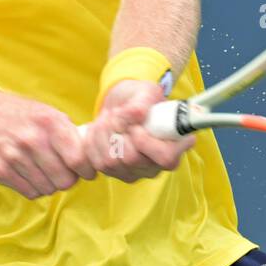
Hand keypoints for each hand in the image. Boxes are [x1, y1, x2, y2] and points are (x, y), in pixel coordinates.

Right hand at [0, 90, 96, 198]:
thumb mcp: (49, 114)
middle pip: (65, 180)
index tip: (86, 171)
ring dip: (50, 184)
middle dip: (68, 179)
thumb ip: (71, 136)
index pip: (78, 159)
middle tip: (63, 171)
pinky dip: (34, 187)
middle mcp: (31, 139)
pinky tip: (29, 173)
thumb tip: (93, 160)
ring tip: (44, 170)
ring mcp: (13, 156)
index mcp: (49, 123)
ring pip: (48, 189)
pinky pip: (30, 193)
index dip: (86, 170)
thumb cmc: (23, 117)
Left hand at [82, 79, 196, 182]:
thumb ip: (144, 102)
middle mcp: (153, 167)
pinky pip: (96, 162)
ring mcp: (132, 173)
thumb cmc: (141, 100)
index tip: (136, 125)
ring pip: (110, 161)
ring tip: (108, 117)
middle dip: (118, 130)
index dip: (146, 140)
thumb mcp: (147, 92)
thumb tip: (136, 113)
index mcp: (173, 148)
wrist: (123, 106)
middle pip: (131, 159)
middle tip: (117, 112)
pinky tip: (98, 128)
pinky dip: (93, 141)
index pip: (165, 157)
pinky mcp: (112, 174)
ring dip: (104, 133)